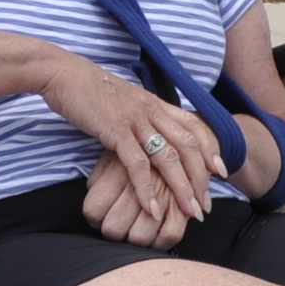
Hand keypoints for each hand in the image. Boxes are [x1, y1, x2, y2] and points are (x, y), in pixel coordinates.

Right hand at [41, 58, 216, 241]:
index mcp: (156, 104)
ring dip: (182, 188)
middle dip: (201, 178)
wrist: (64, 73)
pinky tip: (152, 208)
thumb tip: (152, 135)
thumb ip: (143, 117)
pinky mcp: (115, 131)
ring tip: (190, 212)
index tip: (221, 172)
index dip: (210, 149)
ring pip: (168, 157)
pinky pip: (137, 164)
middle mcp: (152, 111)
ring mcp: (135, 120)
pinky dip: (146, 188)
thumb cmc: (90, 91)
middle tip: (206, 205)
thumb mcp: (125, 102)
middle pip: (188, 146)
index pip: (193, 126)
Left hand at [83, 157, 195, 248]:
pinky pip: (170, 235)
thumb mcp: (116, 154)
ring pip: (139, 237)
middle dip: (112, 233)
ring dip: (134, 241)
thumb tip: (93, 190)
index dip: (94, 220)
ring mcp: (165, 195)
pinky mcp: (186, 205)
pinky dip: (160, 243)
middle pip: (113, 228)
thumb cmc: (144, 149)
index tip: (99, 219)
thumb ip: (100, 174)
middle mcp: (141, 183)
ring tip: (134, 232)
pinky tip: (155, 238)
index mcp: (120, 167)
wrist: (186, 136)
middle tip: (117, 227)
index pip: (93, 210)